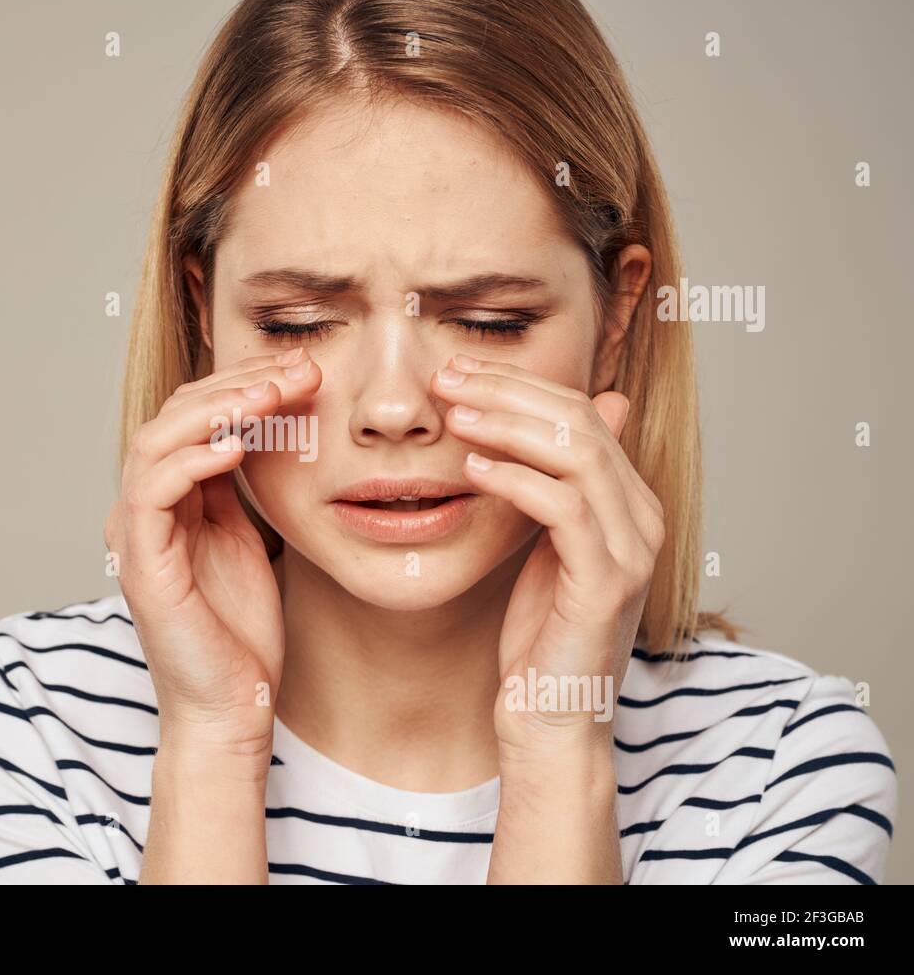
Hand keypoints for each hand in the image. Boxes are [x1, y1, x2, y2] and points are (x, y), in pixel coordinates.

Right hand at [105, 346, 321, 758]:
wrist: (231, 707)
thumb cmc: (240, 633)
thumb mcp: (246, 542)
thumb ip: (236, 490)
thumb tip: (260, 432)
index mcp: (168, 499)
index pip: (193, 416)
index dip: (243, 384)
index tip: (301, 369)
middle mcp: (143, 508)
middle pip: (173, 416)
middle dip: (236, 384)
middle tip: (295, 369)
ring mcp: (135, 534)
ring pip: (156, 441)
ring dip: (216, 410)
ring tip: (271, 394)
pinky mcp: (140, 563)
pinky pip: (154, 491)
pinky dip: (192, 459)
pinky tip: (237, 444)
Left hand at [432, 354, 665, 757]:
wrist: (550, 717)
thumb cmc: (537, 634)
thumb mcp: (537, 545)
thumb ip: (541, 485)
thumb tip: (523, 430)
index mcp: (627, 500)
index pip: (581, 412)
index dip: (518, 384)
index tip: (456, 371)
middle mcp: (642, 516)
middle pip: (582, 420)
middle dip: (509, 391)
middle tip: (446, 377)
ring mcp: (631, 548)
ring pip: (577, 454)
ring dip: (508, 425)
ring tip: (452, 413)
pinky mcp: (606, 582)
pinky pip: (563, 509)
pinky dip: (516, 480)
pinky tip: (471, 469)